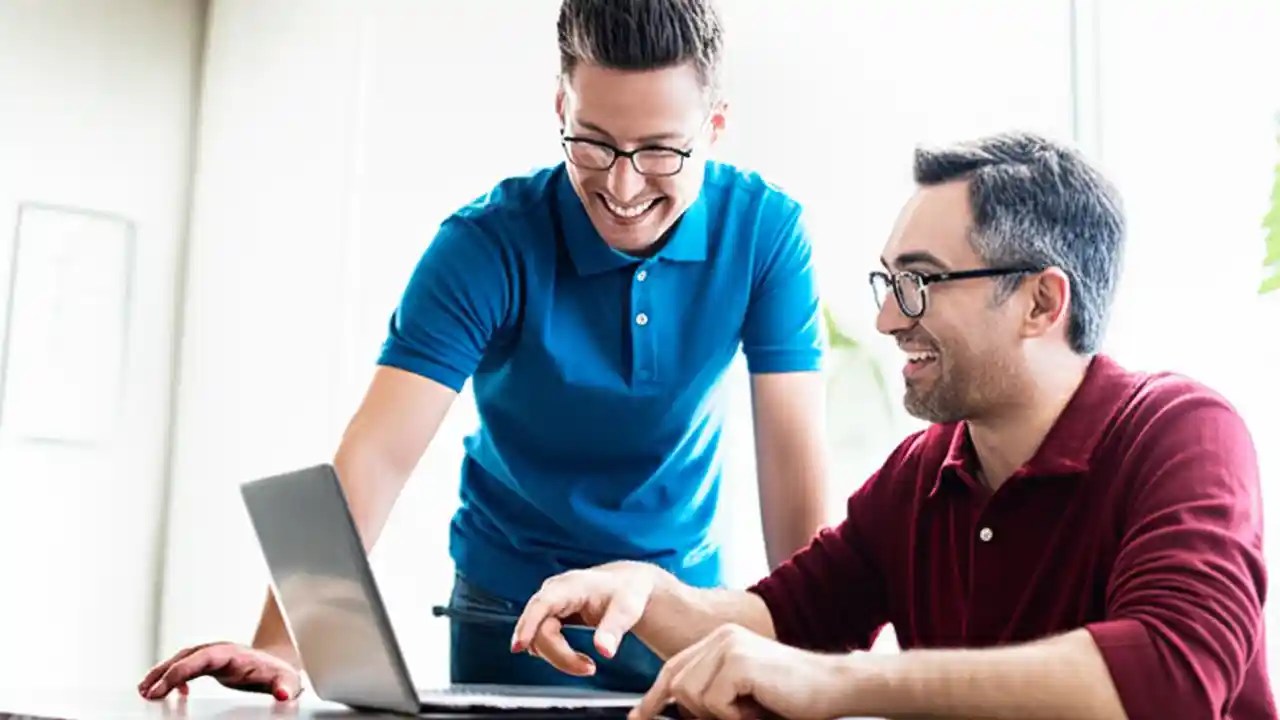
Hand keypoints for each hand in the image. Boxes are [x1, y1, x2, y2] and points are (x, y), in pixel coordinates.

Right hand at [137, 641, 301, 700]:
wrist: (283, 666)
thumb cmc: (282, 675)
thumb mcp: (286, 681)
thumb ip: (285, 687)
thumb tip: (284, 695)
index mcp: (233, 654)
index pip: (200, 658)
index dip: (180, 672)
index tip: (161, 687)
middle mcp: (221, 650)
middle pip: (186, 656)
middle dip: (164, 672)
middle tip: (145, 691)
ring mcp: (215, 655)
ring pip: (183, 659)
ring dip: (163, 672)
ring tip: (145, 689)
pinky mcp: (213, 663)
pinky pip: (188, 666)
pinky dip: (175, 676)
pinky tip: (170, 692)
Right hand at [512, 561, 661, 675]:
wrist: (626, 585)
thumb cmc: (626, 593)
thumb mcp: (627, 609)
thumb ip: (614, 629)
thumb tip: (605, 651)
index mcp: (571, 586)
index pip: (542, 604)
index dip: (528, 624)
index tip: (520, 645)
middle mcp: (554, 593)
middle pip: (539, 629)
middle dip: (559, 655)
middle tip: (589, 669)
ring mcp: (549, 604)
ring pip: (537, 638)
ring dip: (558, 657)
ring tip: (587, 665)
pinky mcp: (549, 616)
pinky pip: (541, 640)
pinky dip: (556, 654)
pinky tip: (577, 658)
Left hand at [631, 624, 853, 719]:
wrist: (833, 687)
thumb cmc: (792, 696)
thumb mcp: (741, 693)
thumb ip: (711, 692)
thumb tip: (676, 709)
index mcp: (720, 640)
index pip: (674, 668)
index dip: (653, 698)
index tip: (638, 719)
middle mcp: (721, 637)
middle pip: (676, 683)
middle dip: (688, 712)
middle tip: (736, 716)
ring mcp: (729, 645)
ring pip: (690, 694)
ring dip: (718, 715)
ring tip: (751, 710)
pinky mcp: (739, 661)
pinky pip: (713, 701)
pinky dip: (733, 716)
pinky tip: (758, 707)